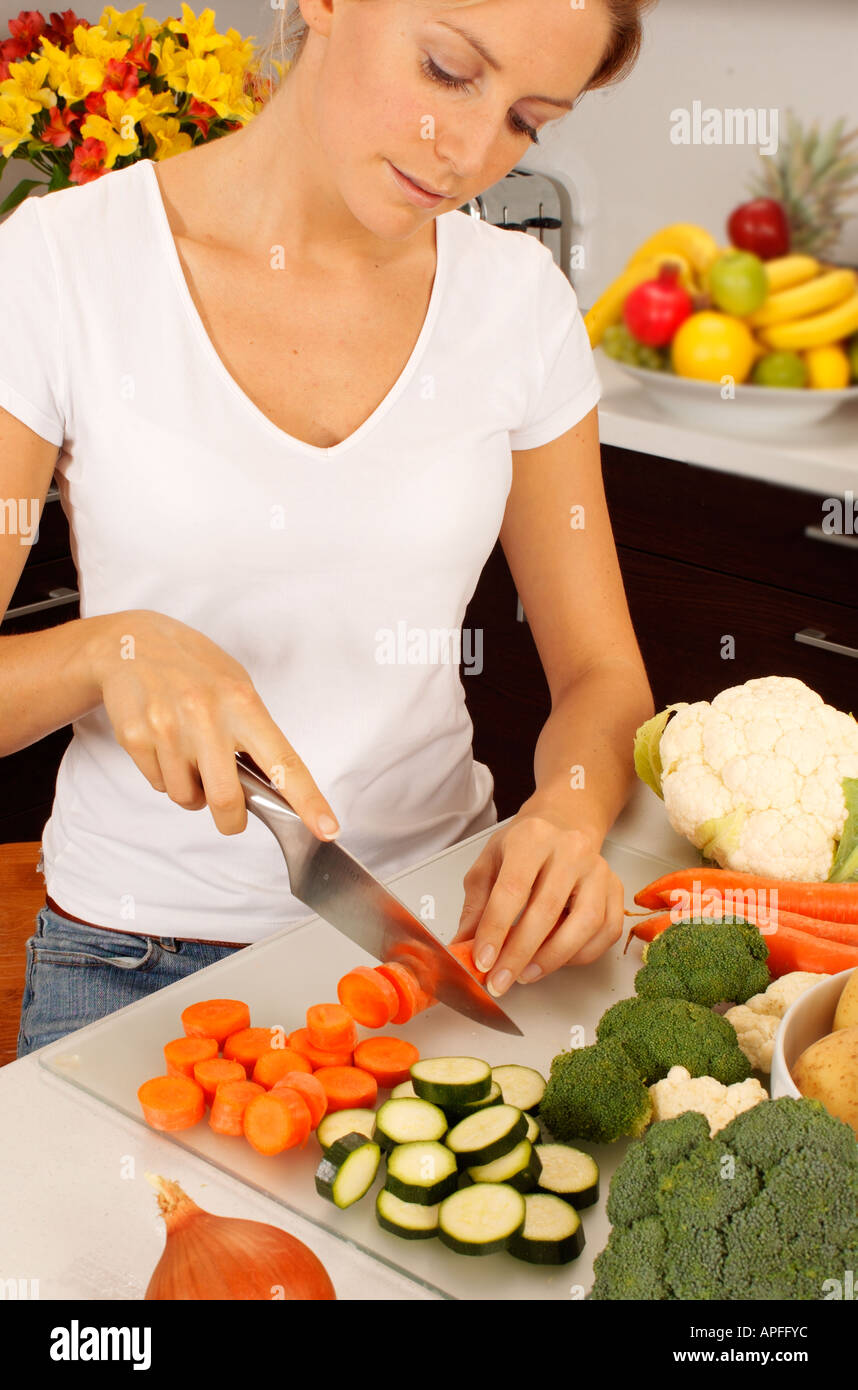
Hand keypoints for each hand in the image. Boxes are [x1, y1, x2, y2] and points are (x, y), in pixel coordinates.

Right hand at [89, 609, 339, 839]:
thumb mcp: (236, 686)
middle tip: (232, 814)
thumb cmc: (192, 666)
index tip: (327, 828)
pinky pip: (159, 785)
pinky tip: (165, 745)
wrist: (129, 643)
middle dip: (231, 820)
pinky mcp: (136, 738)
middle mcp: (206, 717)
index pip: (283, 763)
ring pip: (187, 798)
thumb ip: (254, 733)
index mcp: (242, 703)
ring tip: (190, 757)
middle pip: (226, 800)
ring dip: (194, 793)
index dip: (308, 801)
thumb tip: (272, 784)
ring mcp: (168, 729)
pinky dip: (167, 777)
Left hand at [450, 807, 624, 994]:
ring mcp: (599, 869)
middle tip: (500, 981)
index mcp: (532, 838)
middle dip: (519, 954)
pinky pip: (607, 931)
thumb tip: (463, 948)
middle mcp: (570, 850)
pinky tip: (556, 960)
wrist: (564, 822)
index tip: (483, 961)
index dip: (496, 930)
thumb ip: (476, 906)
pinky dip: (581, 955)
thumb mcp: (489, 864)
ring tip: (525, 974)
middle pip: (547, 911)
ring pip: (585, 924)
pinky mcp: (616, 888)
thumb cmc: (523, 846)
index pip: (513, 889)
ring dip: (553, 959)